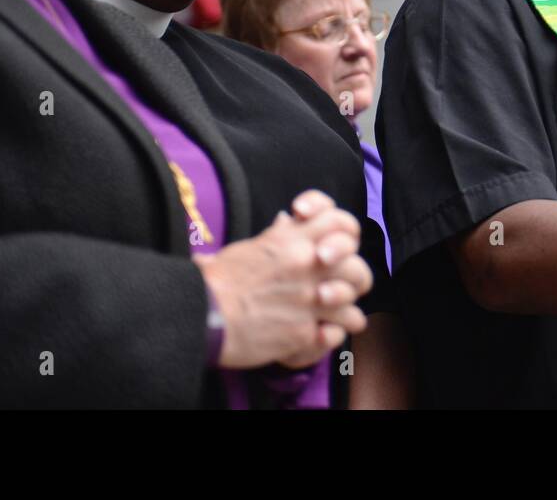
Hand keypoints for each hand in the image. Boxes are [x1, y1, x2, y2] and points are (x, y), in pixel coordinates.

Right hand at [195, 190, 373, 369]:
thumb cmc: (216, 282)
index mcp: (292, 240)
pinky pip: (336, 334)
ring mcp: (308, 300)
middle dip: (353, 277)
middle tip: (340, 286)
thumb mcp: (248, 247)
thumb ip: (277, 236)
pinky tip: (319, 335)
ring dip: (345, 310)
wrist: (200, 317)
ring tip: (335, 316)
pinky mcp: (303, 333)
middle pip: (357, 265)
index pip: (340, 222)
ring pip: (353, 302)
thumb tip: (288, 221)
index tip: (330, 244)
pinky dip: (330, 336)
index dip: (344, 232)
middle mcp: (306, 266)